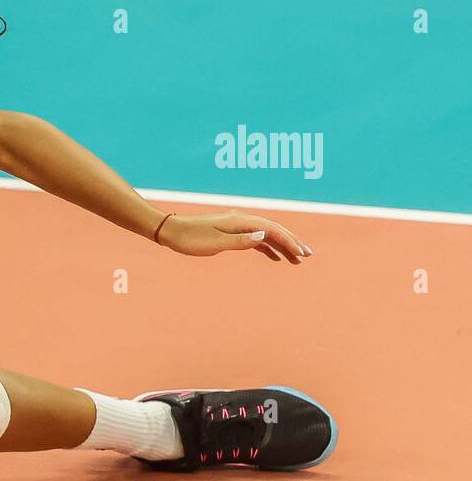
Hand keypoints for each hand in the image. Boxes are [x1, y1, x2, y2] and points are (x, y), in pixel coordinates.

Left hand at [155, 210, 311, 263]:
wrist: (171, 231)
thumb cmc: (191, 238)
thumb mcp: (215, 243)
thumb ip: (240, 241)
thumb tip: (264, 235)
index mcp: (240, 221)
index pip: (272, 230)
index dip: (289, 241)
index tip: (302, 254)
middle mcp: (242, 221)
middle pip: (274, 230)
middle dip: (292, 242)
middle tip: (308, 255)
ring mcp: (237, 226)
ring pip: (266, 235)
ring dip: (282, 246)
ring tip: (297, 260)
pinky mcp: (231, 233)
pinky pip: (256, 239)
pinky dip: (268, 248)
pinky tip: (276, 258)